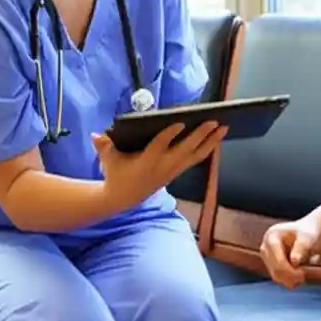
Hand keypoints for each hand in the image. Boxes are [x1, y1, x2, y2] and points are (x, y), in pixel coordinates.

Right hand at [93, 122, 226, 210]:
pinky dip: (207, 148)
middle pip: (185, 150)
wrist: (123, 199)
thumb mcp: (107, 160)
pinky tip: (217, 138)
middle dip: (200, 135)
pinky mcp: (177, 171)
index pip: (159, 146)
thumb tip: (96, 135)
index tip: (180, 122)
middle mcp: (163, 166)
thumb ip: (104, 146)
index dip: (170, 135)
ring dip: (211, 141)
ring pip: (195, 155)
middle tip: (213, 121)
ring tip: (224, 127)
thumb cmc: (115, 174)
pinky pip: (195, 159)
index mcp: (146, 162)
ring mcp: (172, 170)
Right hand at [260, 217, 320, 288]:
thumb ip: (301, 248)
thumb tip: (294, 261)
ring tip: (301, 279)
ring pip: (275, 274)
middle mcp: (265, 245)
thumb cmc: (308, 234)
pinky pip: (276, 275)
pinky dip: (286, 279)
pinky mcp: (269, 262)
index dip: (290, 271)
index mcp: (272, 236)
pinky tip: (297, 278)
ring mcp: (266, 255)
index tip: (302, 276)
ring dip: (288, 280)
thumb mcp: (307, 238)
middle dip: (289, 277)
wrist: (306, 233)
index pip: (278, 260)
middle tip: (302, 280)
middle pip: (274, 269)